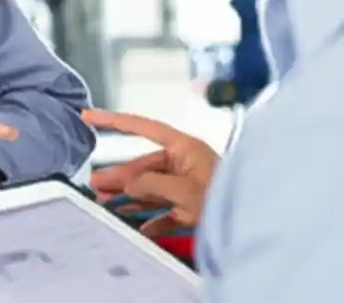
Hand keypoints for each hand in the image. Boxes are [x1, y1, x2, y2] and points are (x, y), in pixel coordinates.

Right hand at [84, 109, 219, 235]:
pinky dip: (152, 218)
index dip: (113, 120)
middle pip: (142, 165)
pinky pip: (166, 210)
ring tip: (106, 203)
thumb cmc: (227, 200)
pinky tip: (140, 227)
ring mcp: (189, 184)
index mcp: (184, 147)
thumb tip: (126, 183)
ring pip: (151, 188)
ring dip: (129, 197)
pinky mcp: (194, 206)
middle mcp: (185, 162)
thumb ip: (149, 184)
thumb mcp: (183, 190)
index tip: (88, 115)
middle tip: (95, 184)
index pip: (142, 127)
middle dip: (118, 176)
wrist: (255, 225)